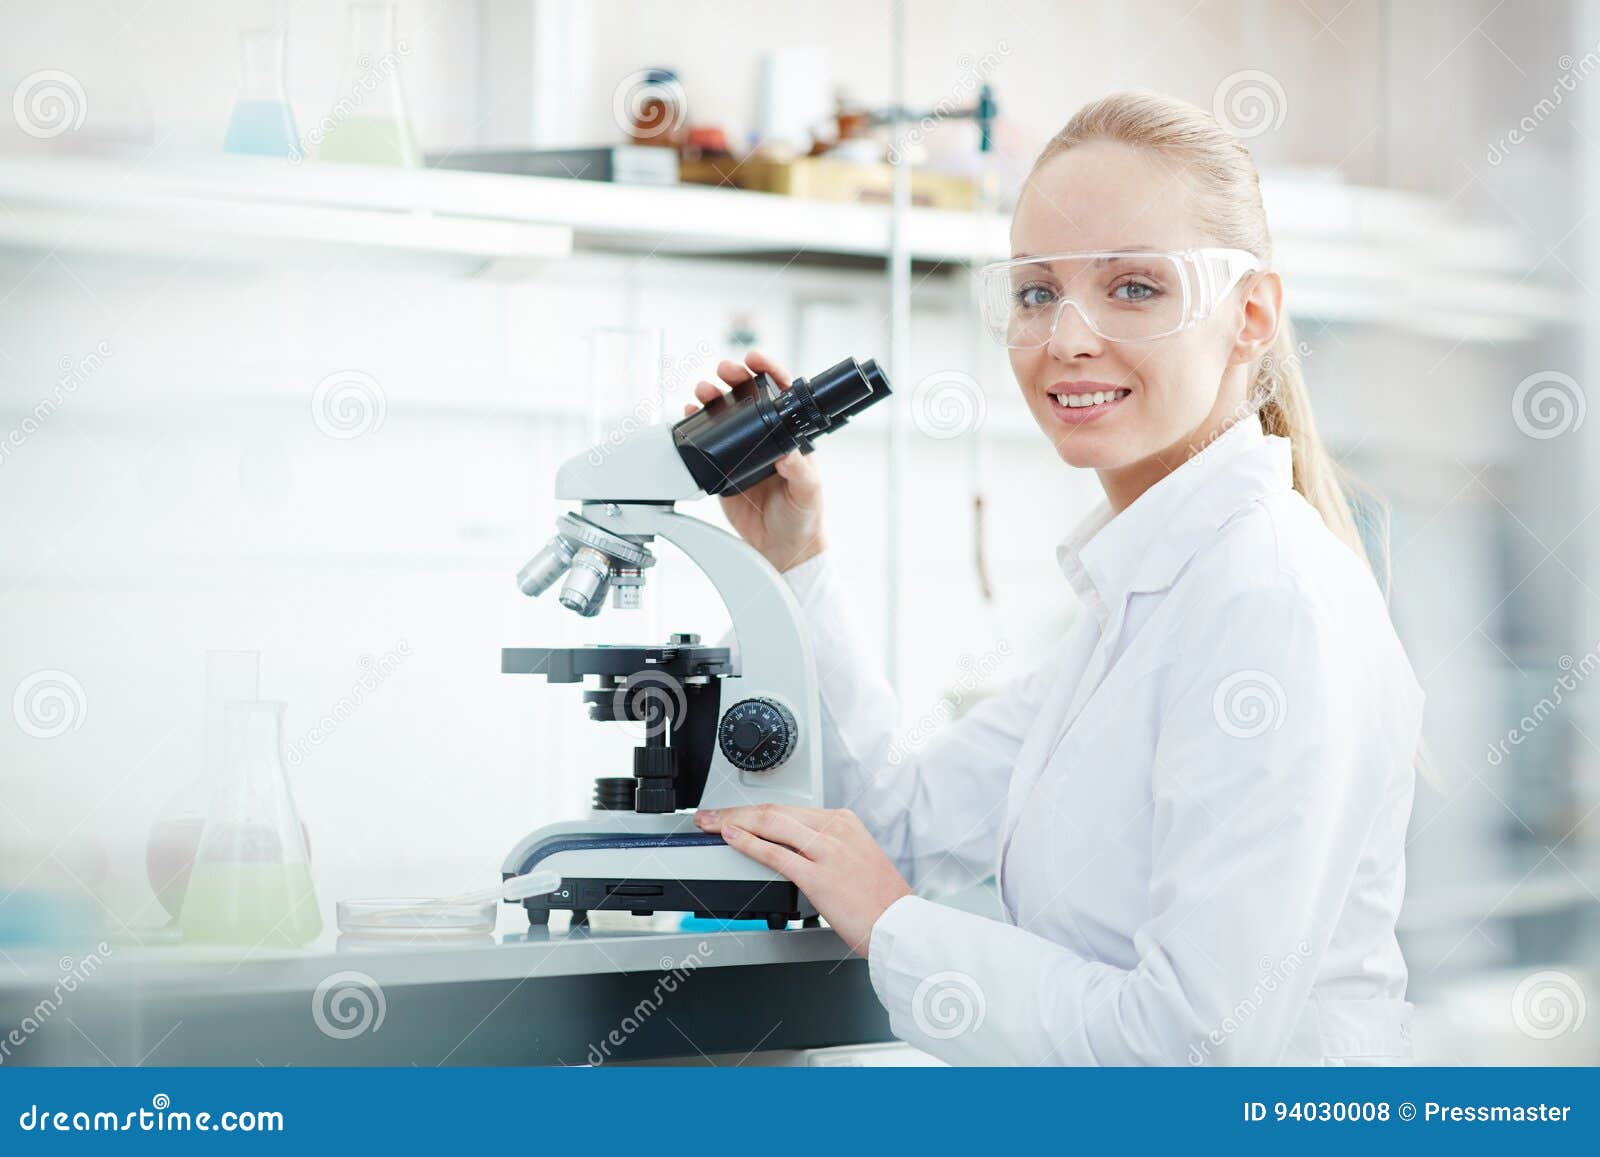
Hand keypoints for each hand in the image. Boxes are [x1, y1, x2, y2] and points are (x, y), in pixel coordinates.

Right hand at [683, 351, 824, 572]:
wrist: (779, 548)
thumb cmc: (803, 518)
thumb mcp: (808, 493)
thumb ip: (800, 472)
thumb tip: (787, 452)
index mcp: (792, 438)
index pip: (783, 396)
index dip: (770, 372)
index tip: (756, 361)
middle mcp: (767, 438)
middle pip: (750, 398)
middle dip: (736, 378)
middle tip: (725, 371)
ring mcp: (744, 451)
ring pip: (727, 414)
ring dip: (714, 396)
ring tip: (703, 390)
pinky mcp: (724, 467)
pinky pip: (709, 440)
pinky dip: (697, 423)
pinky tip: (691, 413)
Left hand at [694, 804, 911, 955]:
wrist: (899, 925)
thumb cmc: (880, 899)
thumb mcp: (856, 857)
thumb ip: (826, 848)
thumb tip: (791, 849)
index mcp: (843, 822)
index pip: (787, 809)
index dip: (754, 810)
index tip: (734, 813)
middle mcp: (834, 830)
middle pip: (774, 812)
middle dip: (736, 811)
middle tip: (711, 815)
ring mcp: (826, 850)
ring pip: (770, 825)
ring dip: (733, 821)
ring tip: (711, 824)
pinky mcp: (818, 876)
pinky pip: (775, 854)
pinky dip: (748, 843)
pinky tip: (730, 838)